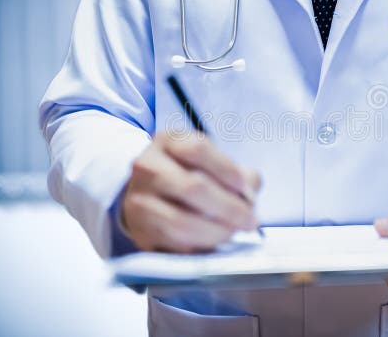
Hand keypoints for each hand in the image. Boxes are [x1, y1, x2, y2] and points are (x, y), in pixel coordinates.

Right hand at [121, 132, 260, 252]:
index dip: (228, 171)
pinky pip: (172, 244)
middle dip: (229, 208)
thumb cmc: (187, 175)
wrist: (147, 195)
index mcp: (168, 141)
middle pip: (192, 186)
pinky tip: (213, 243)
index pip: (198, 150)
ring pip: (181, 220)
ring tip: (233, 232)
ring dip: (215, 231)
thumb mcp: (210, 162)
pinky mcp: (139, 230)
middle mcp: (147, 166)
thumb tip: (249, 194)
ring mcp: (138, 199)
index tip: (248, 191)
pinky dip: (199, 247)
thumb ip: (237, 173)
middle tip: (250, 221)